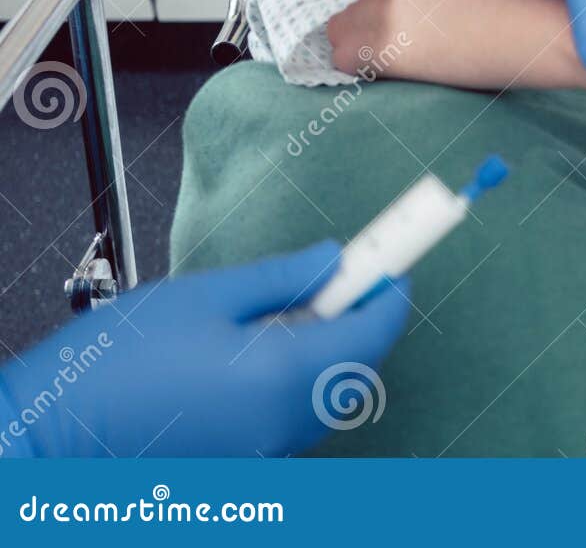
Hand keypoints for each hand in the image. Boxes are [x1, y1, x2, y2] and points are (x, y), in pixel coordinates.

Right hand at [0, 242, 409, 457]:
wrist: (47, 440)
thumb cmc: (111, 366)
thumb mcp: (201, 298)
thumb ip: (281, 279)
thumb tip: (336, 260)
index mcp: (281, 376)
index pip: (371, 334)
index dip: (388, 293)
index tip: (394, 264)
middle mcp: (283, 426)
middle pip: (357, 369)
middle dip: (359, 322)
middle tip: (338, 280)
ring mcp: (265, 455)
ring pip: (327, 399)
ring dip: (329, 355)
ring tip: (284, 316)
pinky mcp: (243, 470)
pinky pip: (293, 423)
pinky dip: (297, 386)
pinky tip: (255, 360)